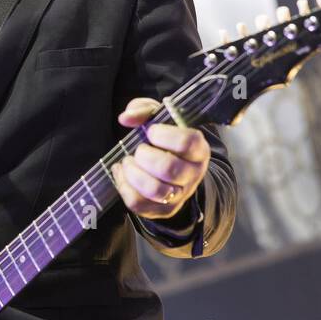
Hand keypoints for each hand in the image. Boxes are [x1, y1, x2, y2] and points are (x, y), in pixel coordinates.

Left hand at [111, 97, 209, 219]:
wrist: (172, 169)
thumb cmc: (165, 140)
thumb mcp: (159, 118)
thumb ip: (143, 110)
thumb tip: (125, 118)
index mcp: (199, 149)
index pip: (187, 142)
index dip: (164, 135)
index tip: (151, 131)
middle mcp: (193, 174)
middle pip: (169, 168)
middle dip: (145, 156)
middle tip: (138, 150)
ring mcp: (179, 195)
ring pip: (155, 190)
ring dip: (133, 173)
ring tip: (128, 162)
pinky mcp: (162, 209)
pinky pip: (139, 203)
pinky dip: (123, 186)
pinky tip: (121, 172)